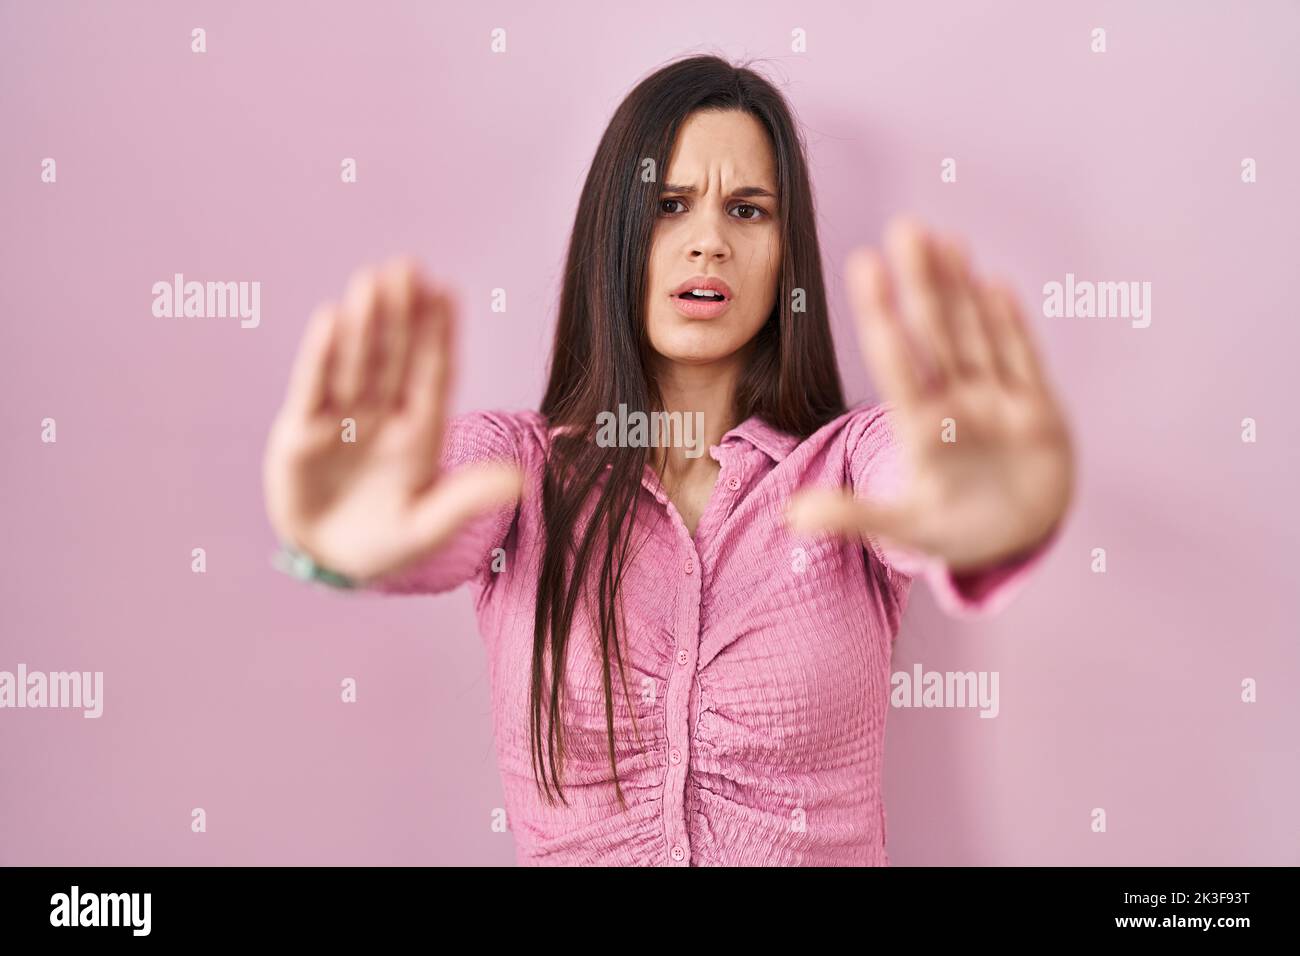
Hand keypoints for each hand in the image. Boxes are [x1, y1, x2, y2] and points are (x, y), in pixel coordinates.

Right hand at [261, 260, 522, 583]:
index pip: (434, 373)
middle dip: (402, 314)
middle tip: (407, 266)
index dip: (439, 334)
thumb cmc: (387, 543)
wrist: (330, 562)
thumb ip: (467, 499)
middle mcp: (383, 415)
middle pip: (395, 356)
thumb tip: (523, 480)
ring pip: (356, 362)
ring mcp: (343, 419)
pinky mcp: (302, 431)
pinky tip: (329, 318)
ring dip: (364, 323)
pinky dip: (320, 356)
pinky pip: (314, 387)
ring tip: (372, 280)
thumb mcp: (429, 528)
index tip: (448, 292)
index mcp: (421, 431)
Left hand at [787, 218, 1073, 571]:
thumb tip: (792, 517)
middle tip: (905, 227)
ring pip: (978, 335)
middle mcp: (956, 403)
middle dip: (923, 282)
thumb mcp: (904, 527)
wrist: (1015, 538)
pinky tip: (993, 285)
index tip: (863, 265)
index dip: (882, 315)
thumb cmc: (954, 529)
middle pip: (937, 334)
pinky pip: (1023, 361)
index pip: (897, 362)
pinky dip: (1012, 326)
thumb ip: (854, 517)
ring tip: (945, 241)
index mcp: (921, 427)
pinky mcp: (1038, 412)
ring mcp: (997, 403)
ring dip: (963, 289)